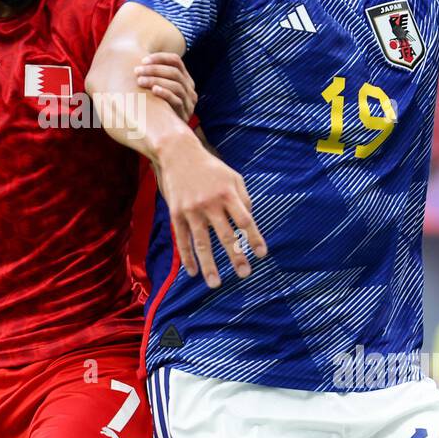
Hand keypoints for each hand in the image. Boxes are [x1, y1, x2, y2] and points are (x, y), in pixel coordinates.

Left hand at [136, 52, 196, 121]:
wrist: (170, 134)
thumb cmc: (158, 107)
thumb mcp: (159, 90)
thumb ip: (154, 77)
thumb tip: (136, 62)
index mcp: (185, 79)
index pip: (176, 61)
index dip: (160, 58)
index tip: (142, 60)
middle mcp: (190, 88)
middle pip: (174, 72)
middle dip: (154, 69)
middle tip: (137, 71)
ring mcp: (189, 102)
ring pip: (176, 85)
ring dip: (156, 80)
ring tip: (140, 81)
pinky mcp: (185, 114)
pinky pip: (177, 101)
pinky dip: (165, 93)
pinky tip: (154, 90)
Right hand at [155, 133, 266, 287]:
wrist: (178, 153)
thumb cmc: (210, 167)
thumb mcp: (232, 176)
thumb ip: (243, 199)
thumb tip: (250, 223)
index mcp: (228, 193)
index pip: (245, 221)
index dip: (254, 238)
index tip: (262, 255)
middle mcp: (210, 203)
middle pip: (226, 235)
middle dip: (236, 257)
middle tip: (244, 274)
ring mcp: (192, 210)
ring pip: (202, 243)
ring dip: (209, 266)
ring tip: (215, 284)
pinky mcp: (176, 213)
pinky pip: (182, 240)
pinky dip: (187, 257)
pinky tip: (192, 272)